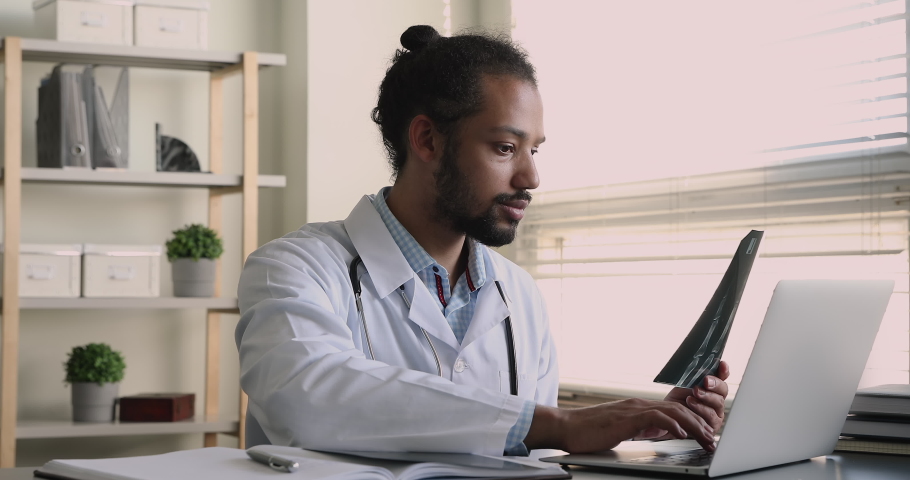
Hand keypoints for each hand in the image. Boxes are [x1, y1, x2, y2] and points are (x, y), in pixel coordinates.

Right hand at [524, 398, 716, 453]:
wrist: (566, 427)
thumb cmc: (588, 432)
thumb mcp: (620, 429)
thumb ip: (639, 427)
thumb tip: (657, 431)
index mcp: (638, 408)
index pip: (673, 410)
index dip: (693, 421)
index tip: (706, 434)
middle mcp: (638, 405)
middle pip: (678, 409)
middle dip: (700, 424)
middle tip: (713, 439)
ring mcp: (632, 410)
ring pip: (671, 412)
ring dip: (693, 425)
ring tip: (705, 438)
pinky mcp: (625, 419)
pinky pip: (654, 418)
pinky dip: (671, 424)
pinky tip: (681, 433)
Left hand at [661, 360, 729, 434]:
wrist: (668, 418)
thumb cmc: (677, 400)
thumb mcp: (683, 385)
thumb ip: (693, 376)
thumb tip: (699, 365)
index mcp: (712, 387)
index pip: (722, 377)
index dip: (724, 370)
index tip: (722, 364)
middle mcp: (716, 399)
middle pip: (723, 390)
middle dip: (715, 384)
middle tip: (706, 381)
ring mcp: (716, 413)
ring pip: (718, 403)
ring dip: (706, 396)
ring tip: (694, 392)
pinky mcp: (712, 426)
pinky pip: (711, 417)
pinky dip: (701, 409)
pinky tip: (691, 403)